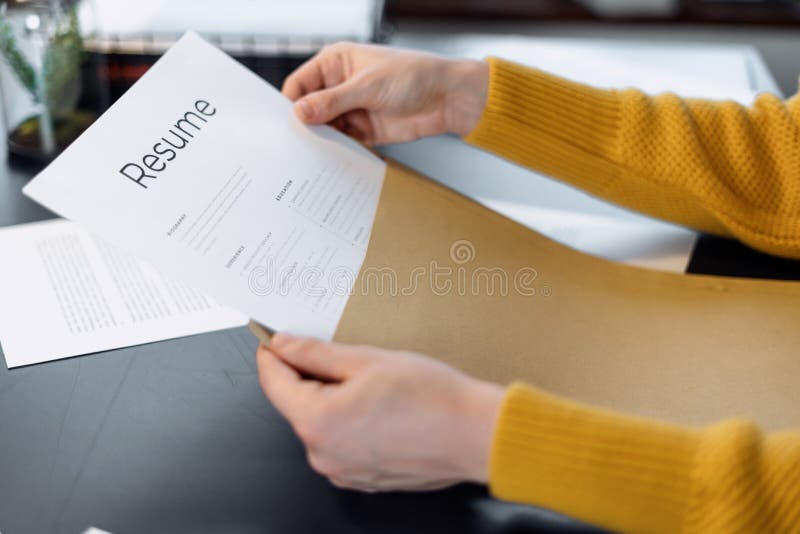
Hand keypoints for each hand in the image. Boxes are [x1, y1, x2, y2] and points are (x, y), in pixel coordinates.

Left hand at [256, 334, 503, 491]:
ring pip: (320, 423)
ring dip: (332, 399)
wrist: (476, 436)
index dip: (272, 353)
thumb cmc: (433, 399)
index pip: (274, 382)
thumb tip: (284, 346)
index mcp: (318, 422)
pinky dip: (350, 422)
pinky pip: (341, 442)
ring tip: (372, 382)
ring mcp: (342, 471)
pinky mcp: (361, 478)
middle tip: (342, 354)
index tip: (274, 338)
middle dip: (310, 375)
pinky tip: (380, 407)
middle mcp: (323, 455)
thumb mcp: (368, 360)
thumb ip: (316, 353)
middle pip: (296, 404)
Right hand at [282, 42, 488, 144]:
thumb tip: (300, 112)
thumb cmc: (412, 76)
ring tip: (314, 155)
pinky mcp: (364, 130)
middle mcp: (340, 86)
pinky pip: (343, 142)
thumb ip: (332, 101)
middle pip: (309, 109)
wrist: (446, 98)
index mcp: (336, 63)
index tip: (285, 125)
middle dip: (304, 125)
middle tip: (295, 144)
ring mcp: (352, 109)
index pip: (300, 84)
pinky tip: (333, 159)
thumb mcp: (366, 86)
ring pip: (325, 128)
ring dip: (321, 141)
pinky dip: (338, 150)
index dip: (291, 103)